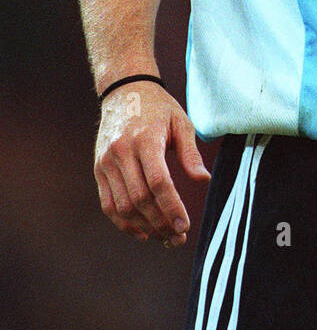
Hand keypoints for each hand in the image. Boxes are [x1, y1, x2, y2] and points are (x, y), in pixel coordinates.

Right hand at [94, 80, 210, 246]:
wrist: (125, 91)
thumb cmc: (159, 108)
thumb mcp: (181, 123)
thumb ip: (191, 153)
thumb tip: (204, 180)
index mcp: (145, 140)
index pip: (158, 182)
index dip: (171, 208)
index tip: (184, 226)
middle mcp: (122, 152)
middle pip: (140, 199)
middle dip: (160, 223)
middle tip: (178, 238)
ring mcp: (106, 162)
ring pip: (123, 206)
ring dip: (144, 227)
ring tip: (165, 238)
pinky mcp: (98, 169)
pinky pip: (108, 203)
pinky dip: (124, 223)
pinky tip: (143, 232)